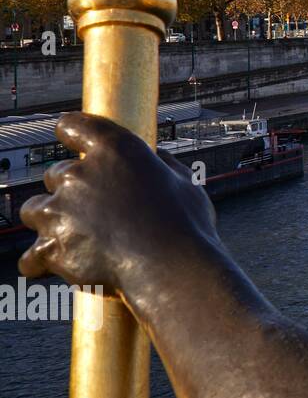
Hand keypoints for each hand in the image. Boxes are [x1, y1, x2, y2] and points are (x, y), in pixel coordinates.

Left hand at [19, 112, 219, 291]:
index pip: (74, 125)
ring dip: (50, 221)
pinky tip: (56, 265)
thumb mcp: (186, 183)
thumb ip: (164, 165)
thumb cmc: (186, 227)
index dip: (72, 133)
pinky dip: (41, 262)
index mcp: (115, 150)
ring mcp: (60, 211)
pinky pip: (30, 256)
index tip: (74, 142)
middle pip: (55, 173)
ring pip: (34, 210)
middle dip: (71, 190)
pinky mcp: (51, 248)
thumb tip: (157, 157)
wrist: (172, 271)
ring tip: (75, 237)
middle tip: (96, 209)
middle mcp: (80, 174)